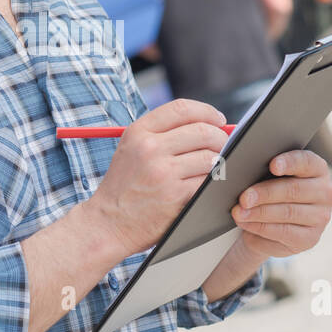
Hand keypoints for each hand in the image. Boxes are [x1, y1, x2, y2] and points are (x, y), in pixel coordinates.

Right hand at [84, 98, 229, 260]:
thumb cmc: (124, 186)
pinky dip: (210, 182)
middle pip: (202, 131)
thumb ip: (161, 133)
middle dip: (220, 138)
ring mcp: (163, 172)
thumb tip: (207, 123)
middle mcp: (150, 148)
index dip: (207, 112)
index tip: (218, 120)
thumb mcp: (131, 148)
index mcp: (139, 132)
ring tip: (212, 168)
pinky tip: (203, 185)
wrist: (109, 222)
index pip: (182, 108)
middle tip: (222, 145)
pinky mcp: (176, 195)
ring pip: (209, 157)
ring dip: (217, 162)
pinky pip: (207, 181)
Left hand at [229, 149, 331, 259]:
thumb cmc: (265, 192)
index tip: (272, 165)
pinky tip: (246, 223)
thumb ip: (254, 163)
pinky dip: (260, 227)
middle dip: (265, 193)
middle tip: (244, 198)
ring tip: (239, 212)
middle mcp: (324, 191)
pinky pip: (284, 232)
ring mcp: (320, 217)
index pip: (306, 161)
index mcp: (316, 168)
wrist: (265, 227)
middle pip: (294, 189)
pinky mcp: (310, 238)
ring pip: (288, 212)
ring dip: (259, 213)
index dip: (290, 162)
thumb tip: (231, 151)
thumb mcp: (262, 175)